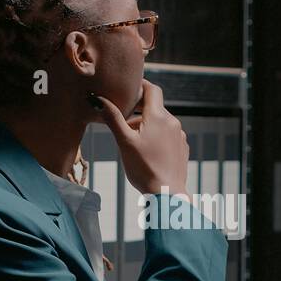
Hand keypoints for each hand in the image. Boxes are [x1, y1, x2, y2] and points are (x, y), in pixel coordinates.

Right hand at [90, 80, 188, 196]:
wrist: (167, 194)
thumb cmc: (144, 169)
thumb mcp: (124, 142)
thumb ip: (113, 119)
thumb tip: (98, 99)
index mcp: (158, 116)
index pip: (152, 89)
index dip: (140, 86)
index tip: (129, 89)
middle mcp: (173, 122)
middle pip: (155, 106)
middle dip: (138, 110)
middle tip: (122, 118)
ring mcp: (179, 135)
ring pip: (160, 122)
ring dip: (146, 125)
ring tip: (131, 140)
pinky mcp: (182, 148)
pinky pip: (168, 135)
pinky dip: (156, 136)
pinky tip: (147, 151)